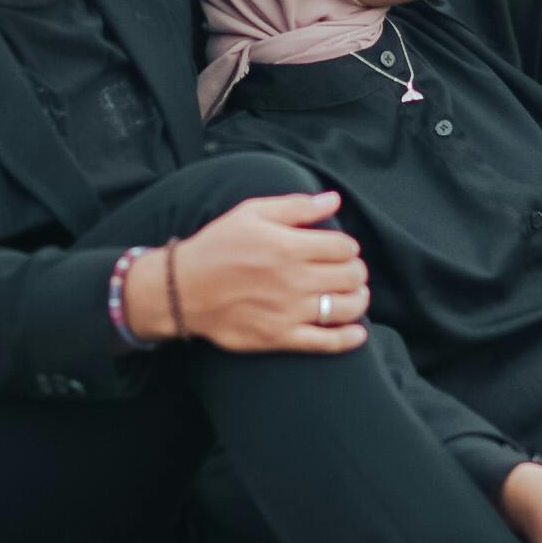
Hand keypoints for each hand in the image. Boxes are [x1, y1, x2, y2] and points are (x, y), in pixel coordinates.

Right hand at [131, 189, 369, 352]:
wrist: (183, 289)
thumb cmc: (217, 246)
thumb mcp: (251, 213)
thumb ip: (296, 206)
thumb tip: (333, 200)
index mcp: (289, 247)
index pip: (345, 247)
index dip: (347, 246)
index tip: (338, 249)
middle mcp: (294, 280)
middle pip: (351, 276)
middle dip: (355, 271)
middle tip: (347, 270)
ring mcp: (290, 311)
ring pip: (347, 307)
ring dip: (358, 299)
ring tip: (353, 294)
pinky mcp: (281, 337)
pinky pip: (327, 342)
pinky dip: (349, 338)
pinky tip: (357, 332)